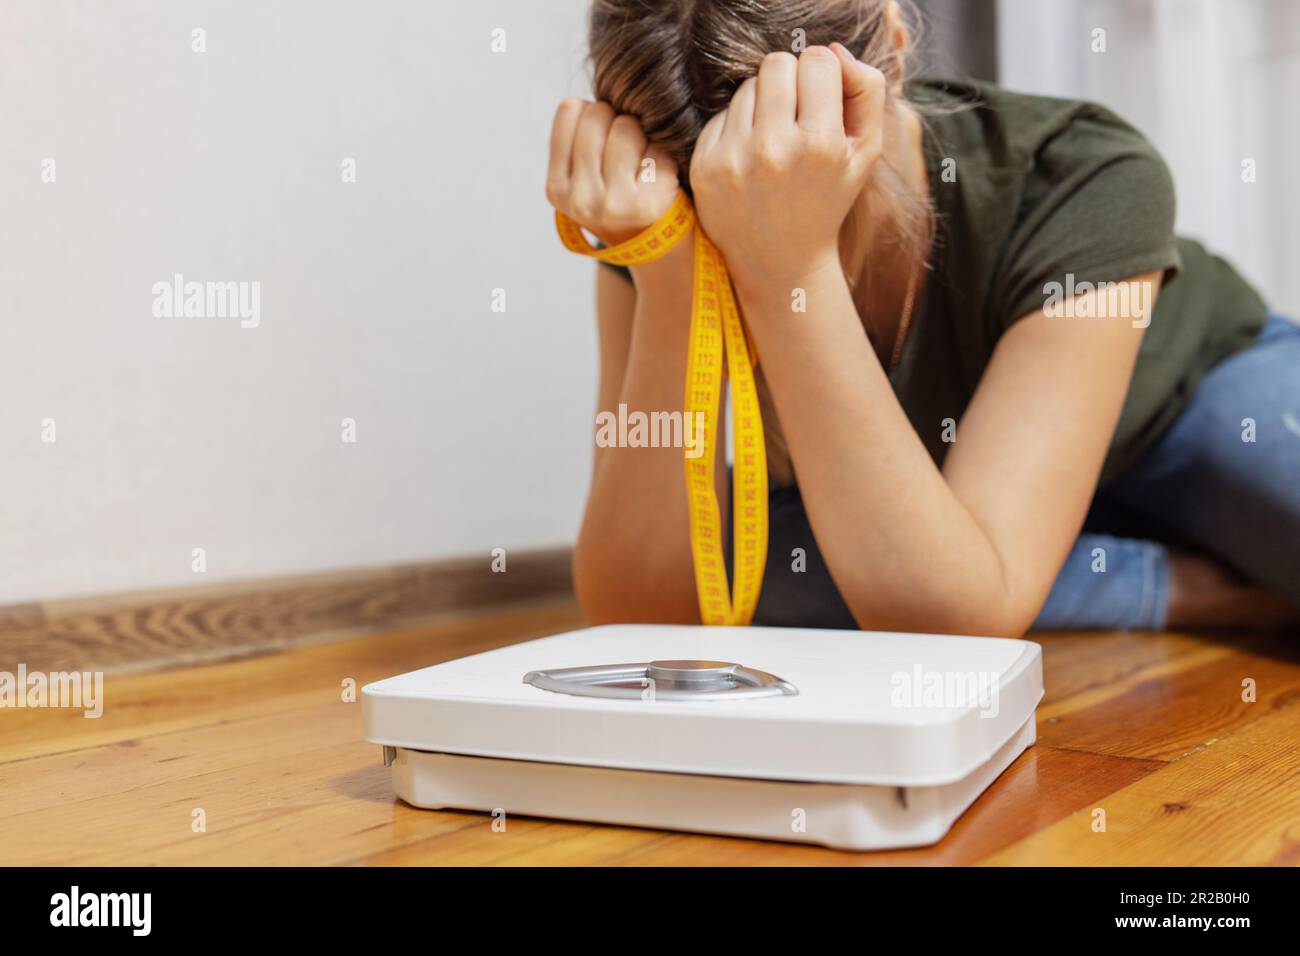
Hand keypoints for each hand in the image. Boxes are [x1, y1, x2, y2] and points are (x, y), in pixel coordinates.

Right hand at [546, 99, 682, 246]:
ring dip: (641, 136)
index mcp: (556, 187)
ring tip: (641, 163)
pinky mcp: (649, 204)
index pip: (570, 109)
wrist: (655, 249)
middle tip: (626, 149)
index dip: (592, 113)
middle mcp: (580, 198)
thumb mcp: (582, 182)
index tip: (602, 135)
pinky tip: (658, 176)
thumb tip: (591, 98)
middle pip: (599, 114)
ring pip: (627, 126)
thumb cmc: (618, 201)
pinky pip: (657, 148)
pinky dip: (662, 155)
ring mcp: (614, 203)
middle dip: (617, 120)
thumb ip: (577, 143)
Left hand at [688, 44, 885, 290]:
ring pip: (747, 87)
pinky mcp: (706, 165)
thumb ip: (866, 90)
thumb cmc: (827, 199)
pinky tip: (750, 157)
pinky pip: (722, 113)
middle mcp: (774, 150)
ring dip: (763, 103)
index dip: (822, 74)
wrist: (781, 260)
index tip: (821, 100)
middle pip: (777, 64)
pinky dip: (738, 127)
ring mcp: (734, 158)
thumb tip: (832, 51)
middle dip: (790, 80)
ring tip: (774, 140)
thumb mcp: (865, 152)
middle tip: (796, 114)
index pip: (816, 60)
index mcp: (820, 145)